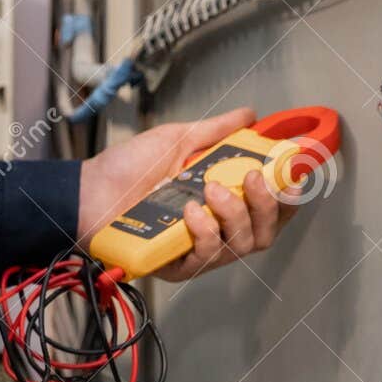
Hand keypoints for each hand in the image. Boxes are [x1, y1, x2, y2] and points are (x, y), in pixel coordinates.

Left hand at [77, 107, 296, 281]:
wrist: (88, 189)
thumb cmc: (128, 168)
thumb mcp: (177, 140)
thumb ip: (216, 131)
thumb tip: (250, 115)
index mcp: (222, 201)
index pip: (270, 209)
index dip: (288, 199)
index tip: (293, 179)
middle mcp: (216, 229)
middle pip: (264, 232)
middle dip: (267, 205)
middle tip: (254, 177)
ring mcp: (197, 251)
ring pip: (240, 246)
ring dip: (234, 216)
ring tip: (211, 190)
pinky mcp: (176, 266)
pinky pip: (204, 259)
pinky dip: (204, 234)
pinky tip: (191, 213)